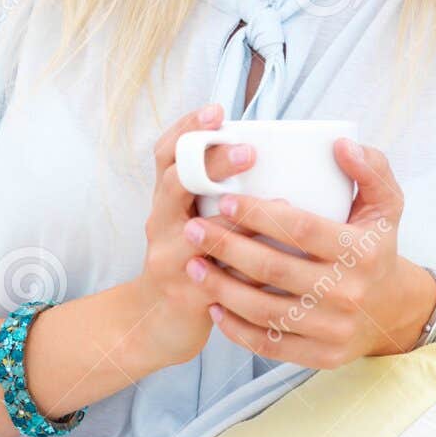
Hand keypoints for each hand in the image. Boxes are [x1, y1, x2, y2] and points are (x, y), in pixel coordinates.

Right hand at [131, 103, 257, 367]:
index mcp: (166, 201)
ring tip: (277, 203)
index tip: (217, 111)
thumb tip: (271, 160)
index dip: (187, 129)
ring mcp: (169, 259)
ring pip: (196, 230)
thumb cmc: (189, 263)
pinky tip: (278, 255)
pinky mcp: (186, 293)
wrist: (156, 324)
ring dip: (236, 214)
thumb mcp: (191, 222)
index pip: (166, 154)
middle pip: (176, 183)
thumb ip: (218, 194)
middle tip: (248, 151)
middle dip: (211, 163)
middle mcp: (160, 224)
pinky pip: (218, 276)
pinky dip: (249, 263)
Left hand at [180, 137, 435, 366]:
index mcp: (362, 251)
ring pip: (264, 310)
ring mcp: (334, 329)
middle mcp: (348, 293)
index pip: (300, 229)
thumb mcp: (386, 205)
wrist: (392, 311)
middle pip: (274, 269)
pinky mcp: (322, 356)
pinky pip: (269, 344)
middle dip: (227, 247)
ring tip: (194, 264)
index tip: (224, 200)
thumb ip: (369, 169)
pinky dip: (236, 328)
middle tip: (194, 228)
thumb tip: (339, 143)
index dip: (258, 214)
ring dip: (222, 288)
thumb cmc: (377, 247)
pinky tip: (214, 305)